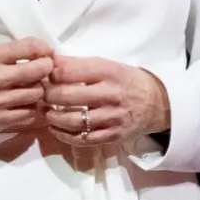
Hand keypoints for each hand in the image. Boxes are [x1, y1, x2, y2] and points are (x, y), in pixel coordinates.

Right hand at [0, 36, 54, 136]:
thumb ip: (12, 53)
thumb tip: (44, 52)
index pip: (30, 48)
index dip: (45, 50)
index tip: (46, 53)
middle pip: (39, 71)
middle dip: (46, 70)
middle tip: (43, 71)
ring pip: (37, 94)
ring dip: (38, 90)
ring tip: (30, 88)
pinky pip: (29, 113)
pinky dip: (30, 107)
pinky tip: (23, 103)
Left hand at [40, 53, 169, 148]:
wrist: (157, 103)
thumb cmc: (126, 81)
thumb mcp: (107, 65)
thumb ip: (77, 65)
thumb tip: (47, 60)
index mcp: (108, 71)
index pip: (69, 71)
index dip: (50, 73)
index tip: (44, 75)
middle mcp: (110, 94)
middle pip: (67, 96)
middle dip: (47, 95)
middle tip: (42, 95)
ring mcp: (112, 118)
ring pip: (72, 120)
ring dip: (52, 117)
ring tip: (47, 112)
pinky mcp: (112, 136)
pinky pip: (82, 139)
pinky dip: (63, 135)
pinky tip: (56, 128)